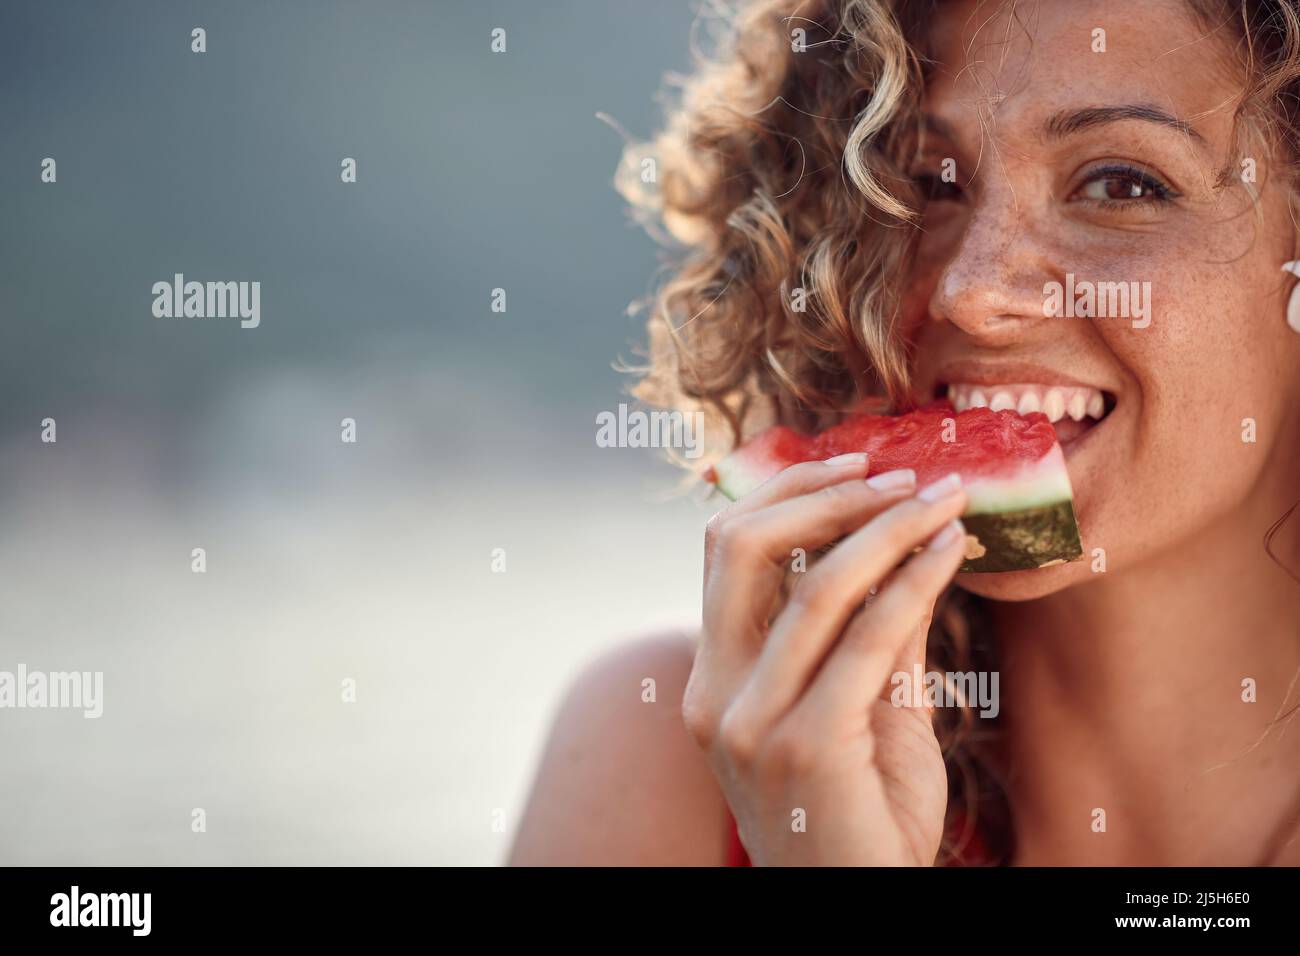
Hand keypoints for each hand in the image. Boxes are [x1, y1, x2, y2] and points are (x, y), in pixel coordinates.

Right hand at [683, 454, 967, 864]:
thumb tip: (899, 543)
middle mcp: (714, 694)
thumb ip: (868, 633)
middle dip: (825, 493)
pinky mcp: (804, 746)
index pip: (725, 553)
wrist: (864, 912)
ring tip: (943, 500)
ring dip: (887, 526)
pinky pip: (867, 638)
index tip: (856, 464)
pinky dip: (914, 582)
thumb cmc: (865, 818)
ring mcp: (749, 722)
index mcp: (712, 680)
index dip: (786, 491)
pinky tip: (949, 552)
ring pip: (812, 584)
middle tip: (900, 474)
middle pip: (741, 546)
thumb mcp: (862, 709)